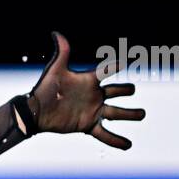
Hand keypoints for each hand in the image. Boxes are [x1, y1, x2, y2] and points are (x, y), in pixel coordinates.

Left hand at [28, 31, 145, 149]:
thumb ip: (61, 52)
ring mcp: (93, 111)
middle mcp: (94, 95)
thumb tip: (56, 33)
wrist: (36, 112)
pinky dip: (116, 140)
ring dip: (130, 114)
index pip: (108, 70)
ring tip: (142, 114)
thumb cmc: (45, 88)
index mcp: (89, 80)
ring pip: (117, 113)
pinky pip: (105, 134)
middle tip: (132, 89)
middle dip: (127, 90)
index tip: (131, 59)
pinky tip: (128, 145)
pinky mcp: (88, 125)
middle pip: (117, 92)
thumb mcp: (55, 69)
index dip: (118, 64)